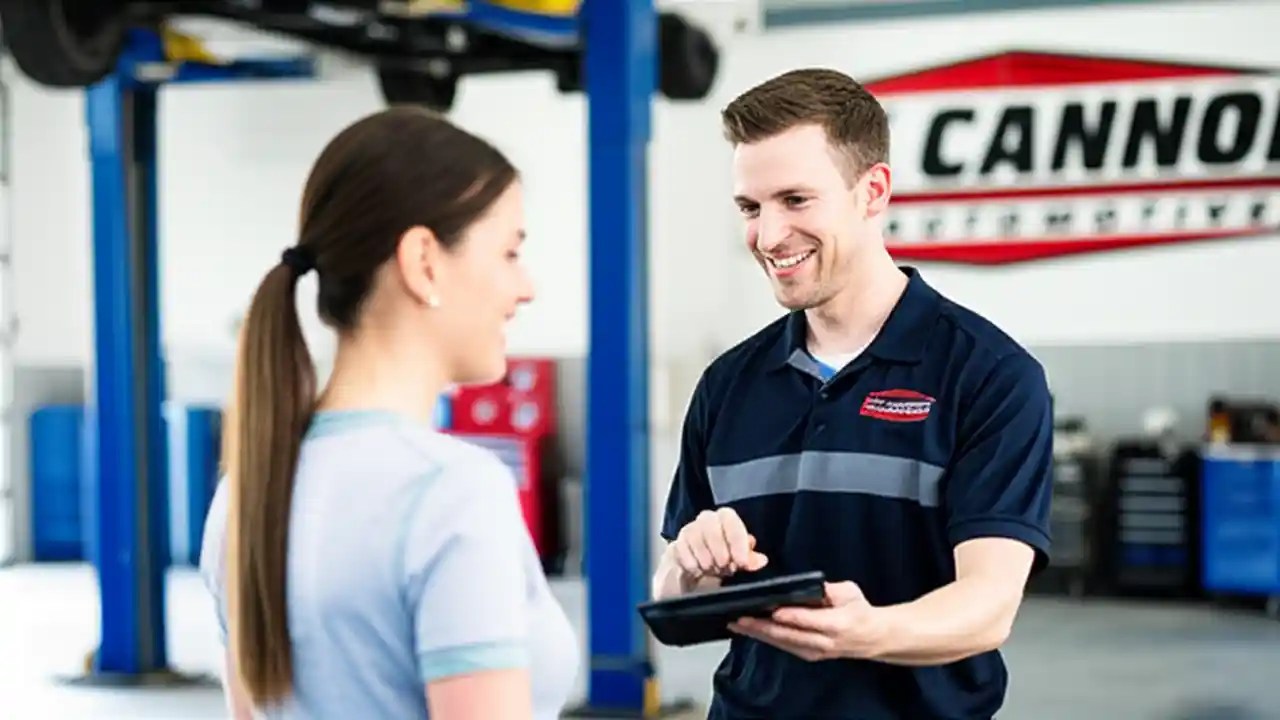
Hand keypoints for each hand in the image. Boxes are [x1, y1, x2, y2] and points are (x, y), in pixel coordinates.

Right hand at [671, 508, 767, 586]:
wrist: (694, 581)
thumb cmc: (720, 565)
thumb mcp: (737, 565)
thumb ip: (749, 560)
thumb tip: (761, 560)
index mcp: (724, 520)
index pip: (729, 519)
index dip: (737, 540)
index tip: (742, 562)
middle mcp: (705, 521)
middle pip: (709, 522)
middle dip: (719, 548)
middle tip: (725, 567)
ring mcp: (688, 531)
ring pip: (693, 534)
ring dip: (705, 557)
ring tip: (712, 570)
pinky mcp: (675, 545)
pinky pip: (680, 549)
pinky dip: (692, 563)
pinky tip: (698, 572)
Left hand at [728, 581, 884, 661]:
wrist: (871, 638)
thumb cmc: (859, 611)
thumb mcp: (850, 592)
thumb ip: (828, 590)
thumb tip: (806, 585)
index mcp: (836, 625)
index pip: (807, 621)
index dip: (788, 616)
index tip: (770, 609)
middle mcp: (823, 642)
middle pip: (788, 635)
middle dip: (761, 627)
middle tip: (740, 618)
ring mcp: (814, 652)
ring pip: (782, 643)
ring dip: (758, 634)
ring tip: (737, 624)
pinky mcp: (808, 655)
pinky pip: (784, 646)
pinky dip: (766, 638)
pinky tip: (750, 630)